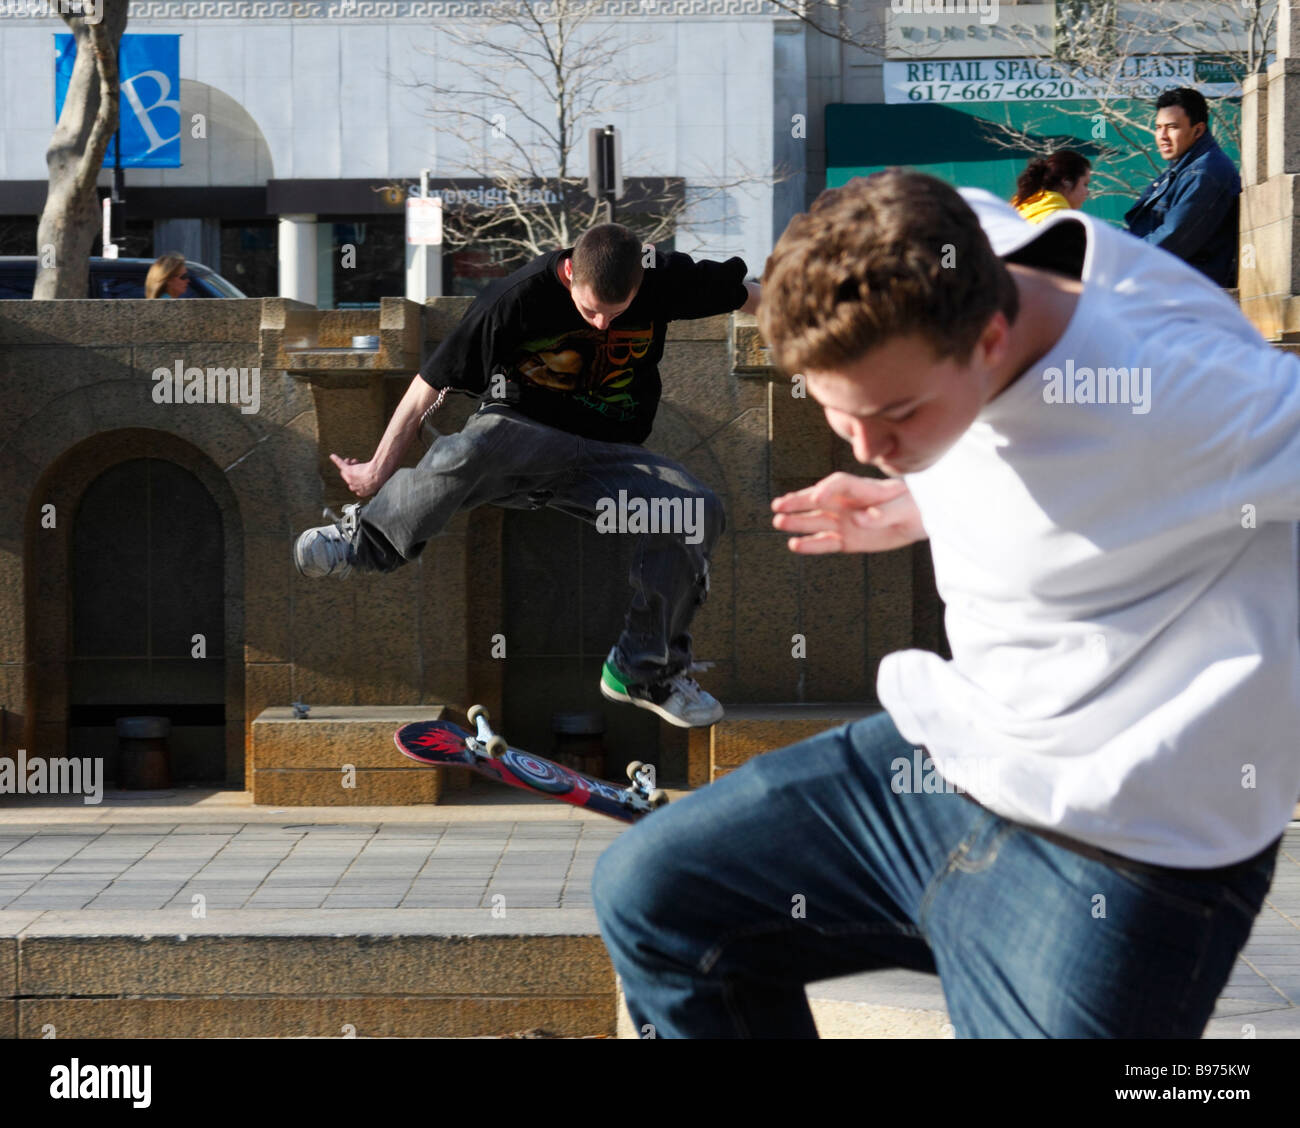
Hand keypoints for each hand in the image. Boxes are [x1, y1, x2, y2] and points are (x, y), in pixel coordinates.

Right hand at [330, 453, 387, 498]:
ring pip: (346, 470)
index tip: (362, 472)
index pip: (355, 484)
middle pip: (349, 477)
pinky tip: (333, 456)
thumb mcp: (380, 480)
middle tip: (356, 463)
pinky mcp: (348, 470)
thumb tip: (386, 475)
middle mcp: (354, 486)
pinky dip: (336, 460)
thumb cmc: (381, 478)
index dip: (358, 477)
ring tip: (353, 460)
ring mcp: (350, 479)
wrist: (379, 475)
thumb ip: (379, 480)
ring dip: (349, 464)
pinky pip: (340, 464)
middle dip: (353, 469)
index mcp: (361, 492)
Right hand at [771, 472, 925, 553]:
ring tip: (778, 522)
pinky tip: (795, 545)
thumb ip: (883, 513)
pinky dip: (812, 545)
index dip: (827, 489)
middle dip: (799, 501)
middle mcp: (849, 503)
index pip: (839, 484)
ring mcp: (846, 521)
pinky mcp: (847, 540)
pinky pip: (826, 542)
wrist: (922, 521)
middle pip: (819, 499)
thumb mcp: (905, 509)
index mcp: (864, 489)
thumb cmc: (916, 508)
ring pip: (817, 520)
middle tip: (779, 505)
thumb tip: (860, 519)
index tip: (816, 498)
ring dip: (798, 521)